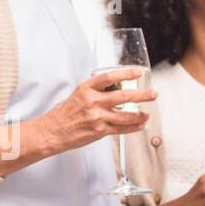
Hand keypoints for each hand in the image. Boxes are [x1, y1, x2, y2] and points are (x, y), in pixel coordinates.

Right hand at [40, 68, 156, 154]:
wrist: (52, 132)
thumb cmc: (62, 115)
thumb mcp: (77, 95)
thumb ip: (94, 92)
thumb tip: (112, 89)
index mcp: (86, 89)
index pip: (110, 77)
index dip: (126, 73)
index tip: (138, 72)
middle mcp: (92, 102)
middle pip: (124, 96)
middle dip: (142, 95)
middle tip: (152, 94)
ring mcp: (97, 117)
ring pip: (126, 115)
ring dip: (140, 114)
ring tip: (147, 113)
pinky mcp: (99, 131)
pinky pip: (121, 129)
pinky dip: (133, 127)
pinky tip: (140, 125)